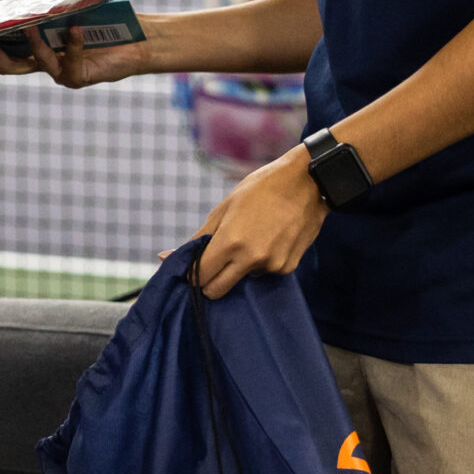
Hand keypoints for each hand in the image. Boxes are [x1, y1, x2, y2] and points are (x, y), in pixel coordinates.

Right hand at [0, 22, 150, 90]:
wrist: (137, 39)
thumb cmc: (104, 19)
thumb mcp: (71, 8)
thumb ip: (49, 7)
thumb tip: (24, 2)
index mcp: (36, 49)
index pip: (1, 53)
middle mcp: (44, 64)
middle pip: (7, 67)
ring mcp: (60, 72)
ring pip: (35, 64)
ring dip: (31, 44)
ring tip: (28, 26)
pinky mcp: (79, 77)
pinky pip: (69, 62)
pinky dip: (72, 44)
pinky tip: (75, 28)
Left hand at [193, 147, 329, 299]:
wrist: (309, 183)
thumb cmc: (261, 189)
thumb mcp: (224, 208)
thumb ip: (198, 238)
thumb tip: (164, 256)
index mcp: (231, 242)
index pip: (199, 277)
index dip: (192, 274)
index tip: (192, 268)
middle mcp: (251, 259)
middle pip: (217, 290)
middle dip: (210, 280)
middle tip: (215, 260)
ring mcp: (272, 266)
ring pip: (242, 281)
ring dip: (240, 269)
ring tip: (253, 238)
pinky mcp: (288, 268)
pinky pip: (264, 274)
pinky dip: (261, 263)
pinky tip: (270, 240)